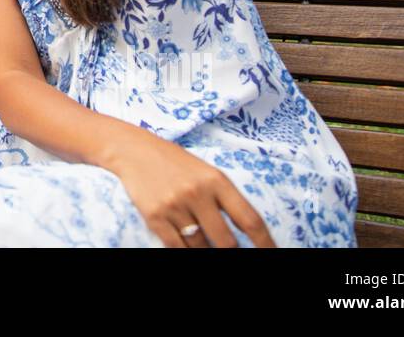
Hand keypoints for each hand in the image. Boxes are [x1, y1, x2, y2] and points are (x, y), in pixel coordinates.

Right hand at [103, 126, 275, 247]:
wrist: (132, 150)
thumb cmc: (174, 162)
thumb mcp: (205, 172)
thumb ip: (224, 199)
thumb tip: (245, 235)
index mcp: (216, 180)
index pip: (250, 220)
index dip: (265, 243)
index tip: (271, 253)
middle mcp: (197, 193)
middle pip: (226, 242)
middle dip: (229, 252)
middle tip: (225, 248)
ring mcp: (175, 206)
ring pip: (200, 248)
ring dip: (203, 250)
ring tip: (198, 236)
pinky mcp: (154, 217)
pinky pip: (176, 247)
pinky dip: (183, 249)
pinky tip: (184, 241)